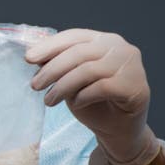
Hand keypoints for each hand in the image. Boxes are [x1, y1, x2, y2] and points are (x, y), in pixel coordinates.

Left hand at [25, 29, 159, 164]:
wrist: (117, 128)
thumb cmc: (93, 100)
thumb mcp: (69, 79)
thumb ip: (57, 64)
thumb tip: (33, 55)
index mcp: (104, 40)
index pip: (73, 36)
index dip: (49, 46)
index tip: (28, 58)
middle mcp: (121, 48)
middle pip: (78, 53)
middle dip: (52, 70)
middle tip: (34, 85)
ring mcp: (132, 65)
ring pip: (88, 70)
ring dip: (63, 86)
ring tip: (48, 100)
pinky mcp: (136, 86)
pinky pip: (102, 87)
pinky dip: (83, 96)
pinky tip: (75, 104)